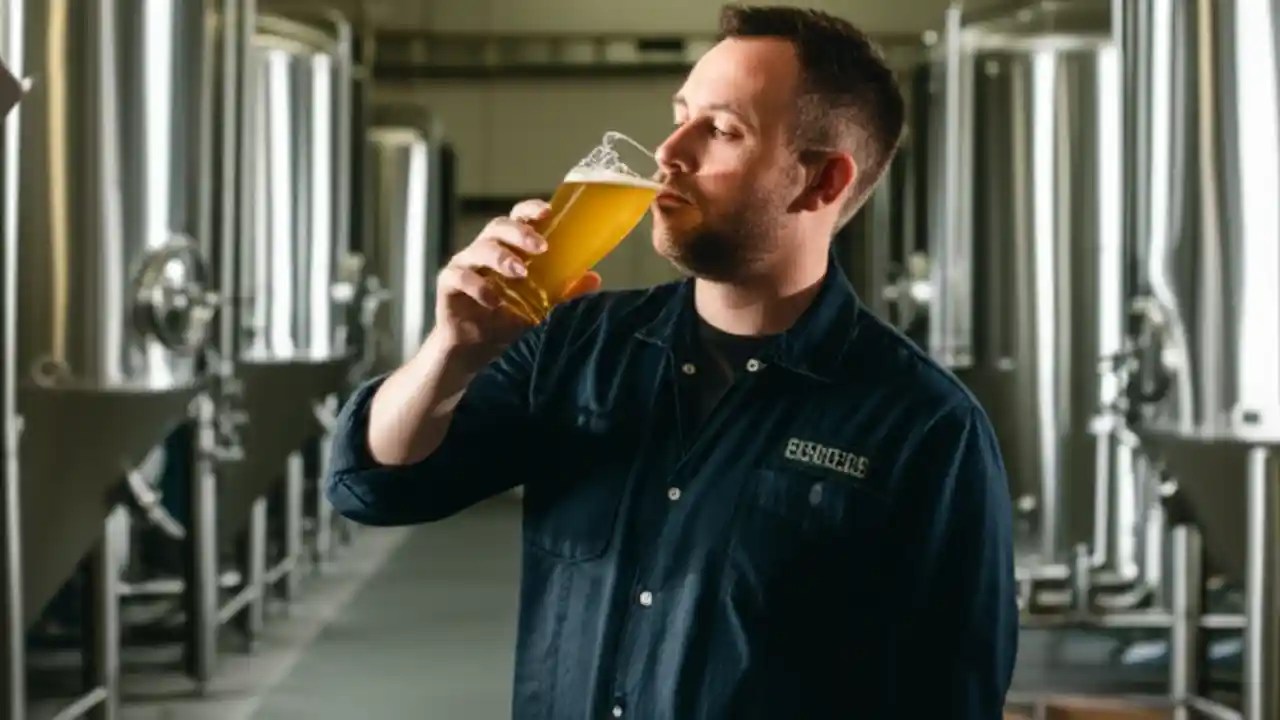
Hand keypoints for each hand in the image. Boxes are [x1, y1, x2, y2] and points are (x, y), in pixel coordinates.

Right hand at [432, 199, 600, 364]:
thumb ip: (564, 292)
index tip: (548, 211)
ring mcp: (465, 265)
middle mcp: (485, 251)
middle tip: (540, 247)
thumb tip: (594, 278)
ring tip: (519, 272)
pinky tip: (493, 301)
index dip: (530, 210)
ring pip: (479, 248)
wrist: (475, 352)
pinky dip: (478, 285)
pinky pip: (459, 276)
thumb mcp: (541, 308)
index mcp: (508, 249)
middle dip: (519, 233)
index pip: (518, 219)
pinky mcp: (448, 284)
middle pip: (498, 226)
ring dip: (500, 257)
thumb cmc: (506, 323)